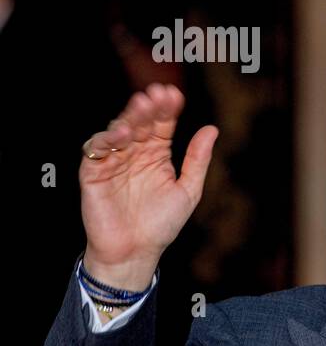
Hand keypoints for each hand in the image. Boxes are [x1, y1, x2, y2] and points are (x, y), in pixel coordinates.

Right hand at [80, 83, 217, 290]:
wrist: (136, 252)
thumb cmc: (161, 224)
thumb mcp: (188, 190)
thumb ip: (197, 160)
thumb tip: (212, 129)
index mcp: (156, 155)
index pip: (161, 125)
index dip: (167, 109)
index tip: (175, 95)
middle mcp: (134, 154)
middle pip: (140, 123)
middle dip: (148, 107)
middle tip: (158, 93)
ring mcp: (113, 162)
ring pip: (118, 131)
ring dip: (129, 118)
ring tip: (142, 107)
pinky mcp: (93, 173)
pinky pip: (96, 151)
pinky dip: (107, 140)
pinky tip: (123, 134)